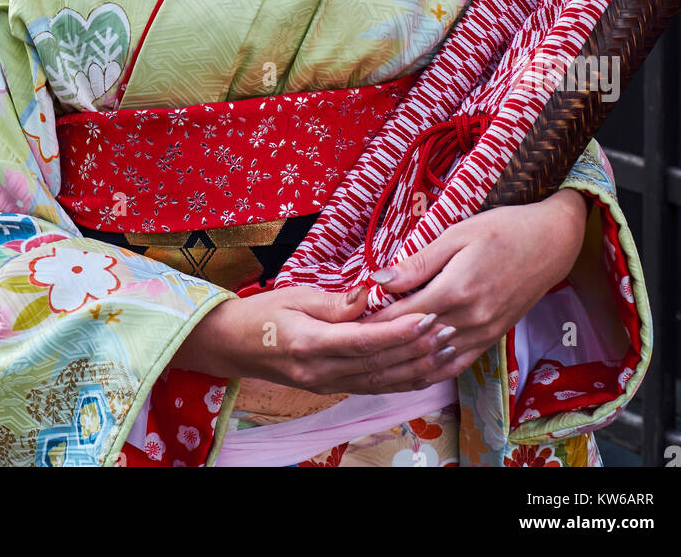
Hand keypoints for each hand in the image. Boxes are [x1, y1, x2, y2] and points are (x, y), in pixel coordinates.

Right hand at [170, 282, 454, 394]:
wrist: (232, 346)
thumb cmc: (260, 313)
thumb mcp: (294, 295)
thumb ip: (335, 301)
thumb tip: (369, 294)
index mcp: (310, 344)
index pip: (363, 341)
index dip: (397, 332)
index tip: (426, 317)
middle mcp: (321, 371)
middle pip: (379, 364)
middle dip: (416, 349)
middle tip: (448, 330)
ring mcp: (327, 384)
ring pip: (381, 380)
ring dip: (416, 366)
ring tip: (445, 348)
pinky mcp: (331, 387)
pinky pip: (373, 386)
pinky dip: (401, 380)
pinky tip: (423, 370)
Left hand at [366, 189, 589, 388]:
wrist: (551, 243)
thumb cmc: (502, 230)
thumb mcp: (457, 234)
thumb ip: (418, 262)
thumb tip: (379, 280)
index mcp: (455, 291)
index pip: (401, 315)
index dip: (372, 320)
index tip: (347, 321)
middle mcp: (469, 320)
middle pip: (413, 340)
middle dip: (381, 343)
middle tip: (351, 343)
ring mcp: (482, 333)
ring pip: (433, 359)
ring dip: (402, 361)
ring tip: (374, 359)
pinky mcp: (492, 339)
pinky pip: (456, 364)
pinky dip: (431, 370)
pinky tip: (412, 370)